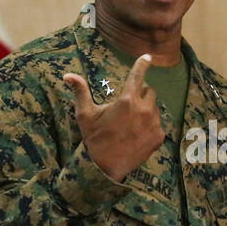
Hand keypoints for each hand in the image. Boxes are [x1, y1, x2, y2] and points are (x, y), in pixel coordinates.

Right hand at [62, 54, 165, 182]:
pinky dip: (150, 127)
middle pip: (149, 91)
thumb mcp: (85, 115)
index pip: (137, 76)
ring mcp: (154, 123)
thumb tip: (68, 75)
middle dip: (141, 94)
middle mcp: (144, 109)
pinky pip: (158, 125)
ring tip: (131, 125)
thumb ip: (80, 92)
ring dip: (145, 111)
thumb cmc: (95, 139)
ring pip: (154, 109)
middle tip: (128, 107)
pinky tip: (137, 136)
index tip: (148, 57)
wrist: (106, 168)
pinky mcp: (159, 137)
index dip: (142, 64)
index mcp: (127, 100)